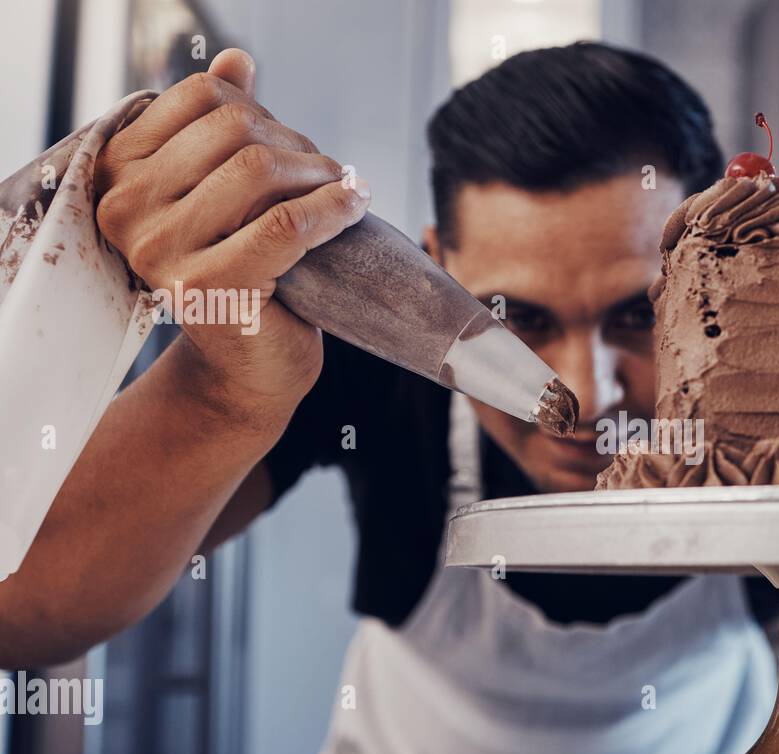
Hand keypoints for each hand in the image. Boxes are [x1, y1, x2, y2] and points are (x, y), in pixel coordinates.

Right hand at [94, 49, 370, 422]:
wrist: (251, 364)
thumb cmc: (244, 271)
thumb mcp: (225, 194)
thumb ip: (221, 127)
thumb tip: (237, 61)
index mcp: (118, 173)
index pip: (200, 97)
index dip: (262, 111)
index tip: (291, 146)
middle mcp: (126, 209)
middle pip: (234, 129)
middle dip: (296, 144)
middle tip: (328, 174)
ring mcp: (161, 250)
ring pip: (260, 170)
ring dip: (320, 174)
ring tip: (343, 191)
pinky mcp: (210, 288)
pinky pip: (287, 224)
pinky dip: (333, 208)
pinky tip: (356, 206)